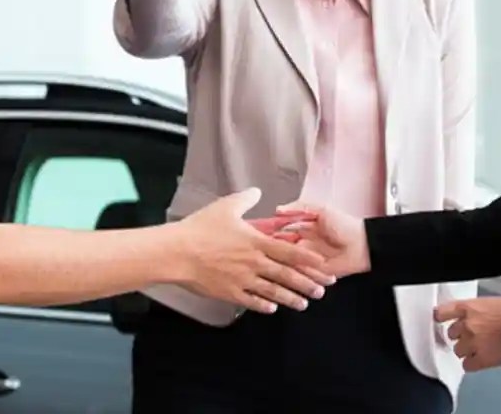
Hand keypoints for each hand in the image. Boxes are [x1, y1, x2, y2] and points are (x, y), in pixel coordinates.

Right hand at [172, 188, 334, 314]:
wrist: (177, 253)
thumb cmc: (200, 228)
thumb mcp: (225, 207)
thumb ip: (245, 199)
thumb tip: (257, 191)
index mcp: (256, 242)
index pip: (290, 252)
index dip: (308, 259)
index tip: (323, 265)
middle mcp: (253, 263)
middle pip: (286, 275)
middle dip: (307, 284)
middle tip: (322, 291)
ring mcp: (242, 280)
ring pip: (272, 292)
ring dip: (290, 299)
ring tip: (303, 305)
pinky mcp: (229, 292)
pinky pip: (251, 301)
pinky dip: (264, 305)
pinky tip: (272, 308)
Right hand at [267, 201, 371, 277]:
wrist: (363, 245)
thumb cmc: (344, 225)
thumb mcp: (322, 210)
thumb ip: (300, 207)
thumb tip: (277, 209)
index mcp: (299, 230)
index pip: (277, 234)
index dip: (268, 236)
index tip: (260, 238)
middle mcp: (299, 247)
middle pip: (279, 252)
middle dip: (274, 254)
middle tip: (269, 254)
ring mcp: (306, 262)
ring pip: (288, 266)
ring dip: (285, 266)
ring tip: (282, 264)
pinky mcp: (313, 275)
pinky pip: (302, 277)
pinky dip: (300, 276)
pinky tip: (298, 272)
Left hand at [434, 296, 500, 371]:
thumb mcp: (494, 303)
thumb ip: (479, 311)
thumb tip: (476, 317)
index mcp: (469, 307)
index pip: (442, 312)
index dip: (440, 317)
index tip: (440, 320)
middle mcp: (466, 325)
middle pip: (451, 333)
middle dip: (460, 335)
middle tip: (473, 336)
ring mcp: (472, 343)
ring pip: (458, 350)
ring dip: (466, 350)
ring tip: (480, 349)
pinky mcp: (480, 360)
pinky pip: (467, 365)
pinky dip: (472, 364)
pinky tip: (480, 360)